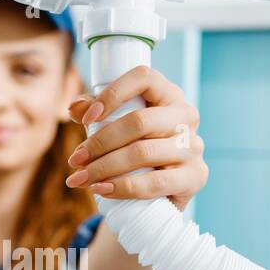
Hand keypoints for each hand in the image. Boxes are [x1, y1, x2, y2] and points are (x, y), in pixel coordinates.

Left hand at [65, 66, 207, 212]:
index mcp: (168, 94)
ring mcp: (193, 146)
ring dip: (104, 167)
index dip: (112, 94)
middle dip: (99, 142)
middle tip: (75, 160)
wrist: (164, 191)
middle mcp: (186, 115)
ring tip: (80, 178)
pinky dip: (123, 187)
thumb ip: (95, 112)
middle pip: (139, 121)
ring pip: (143, 153)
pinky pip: (155, 182)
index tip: (87, 119)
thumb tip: (74, 109)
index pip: (143, 78)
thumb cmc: (138, 148)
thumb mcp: (116, 125)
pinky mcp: (195, 176)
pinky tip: (102, 190)